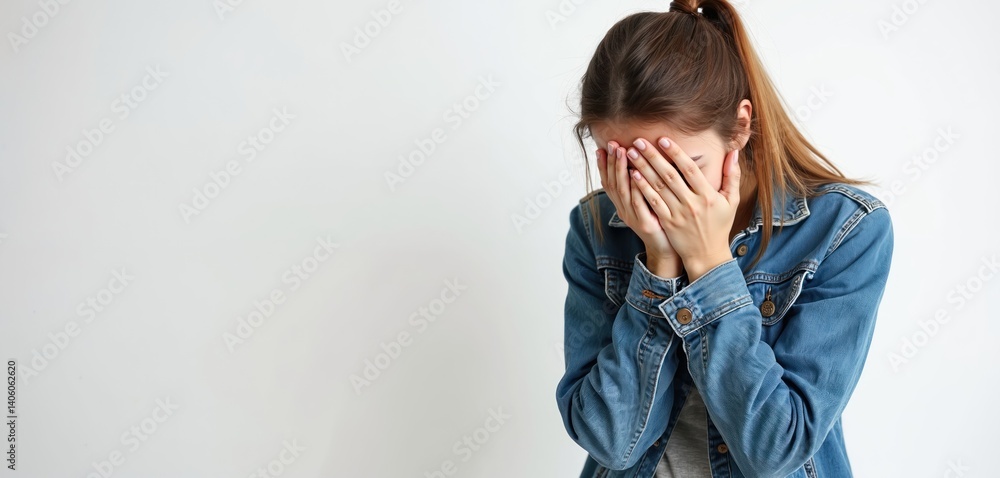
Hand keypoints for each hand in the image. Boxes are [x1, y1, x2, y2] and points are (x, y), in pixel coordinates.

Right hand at [596, 142, 681, 276]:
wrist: (667, 250)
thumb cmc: (660, 222)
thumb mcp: (647, 201)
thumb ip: (642, 184)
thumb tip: (640, 162)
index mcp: (622, 205)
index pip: (608, 182)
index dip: (603, 165)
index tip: (601, 147)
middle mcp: (623, 210)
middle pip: (613, 183)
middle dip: (612, 162)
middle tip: (612, 144)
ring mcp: (633, 217)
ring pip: (623, 191)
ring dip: (621, 170)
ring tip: (622, 152)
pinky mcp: (645, 224)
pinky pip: (638, 203)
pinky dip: (636, 188)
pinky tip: (636, 174)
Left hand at [624, 137, 739, 281]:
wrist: (707, 255)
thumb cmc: (719, 225)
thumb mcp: (731, 201)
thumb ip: (732, 176)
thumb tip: (733, 152)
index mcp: (708, 195)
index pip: (690, 170)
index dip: (676, 153)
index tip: (663, 139)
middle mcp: (692, 203)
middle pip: (670, 176)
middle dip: (653, 157)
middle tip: (639, 141)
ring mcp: (678, 214)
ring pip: (658, 188)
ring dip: (643, 169)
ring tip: (631, 154)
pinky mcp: (667, 223)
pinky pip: (653, 203)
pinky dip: (643, 189)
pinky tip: (633, 176)